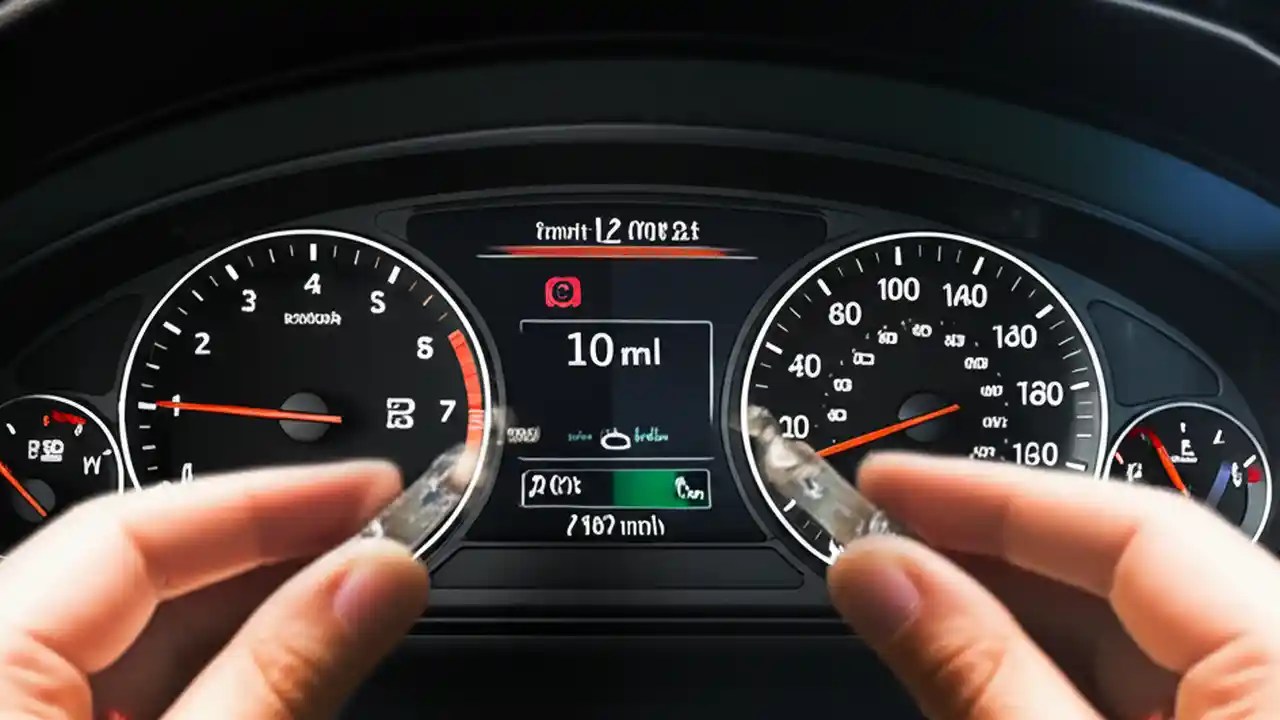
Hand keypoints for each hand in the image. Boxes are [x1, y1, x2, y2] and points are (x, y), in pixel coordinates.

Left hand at [0, 460, 427, 717]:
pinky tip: (295, 666)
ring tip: (358, 602)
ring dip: (260, 622)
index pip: (129, 531)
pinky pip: (129, 698)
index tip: (373, 490)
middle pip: (139, 581)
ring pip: (141, 644)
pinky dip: (223, 680)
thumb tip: (377, 576)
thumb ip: (279, 676)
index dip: (268, 500)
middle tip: (386, 543)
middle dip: (276, 559)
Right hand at [829, 452, 1279, 718]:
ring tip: (912, 610)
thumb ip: (978, 675)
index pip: (1133, 525)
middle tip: (879, 548)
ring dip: (1014, 625)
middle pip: (1133, 577)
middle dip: (991, 560)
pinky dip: (1057, 682)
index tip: (887, 481)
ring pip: (1138, 641)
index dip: (992, 494)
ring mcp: (1271, 715)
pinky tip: (983, 674)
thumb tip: (879, 574)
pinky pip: (1157, 696)